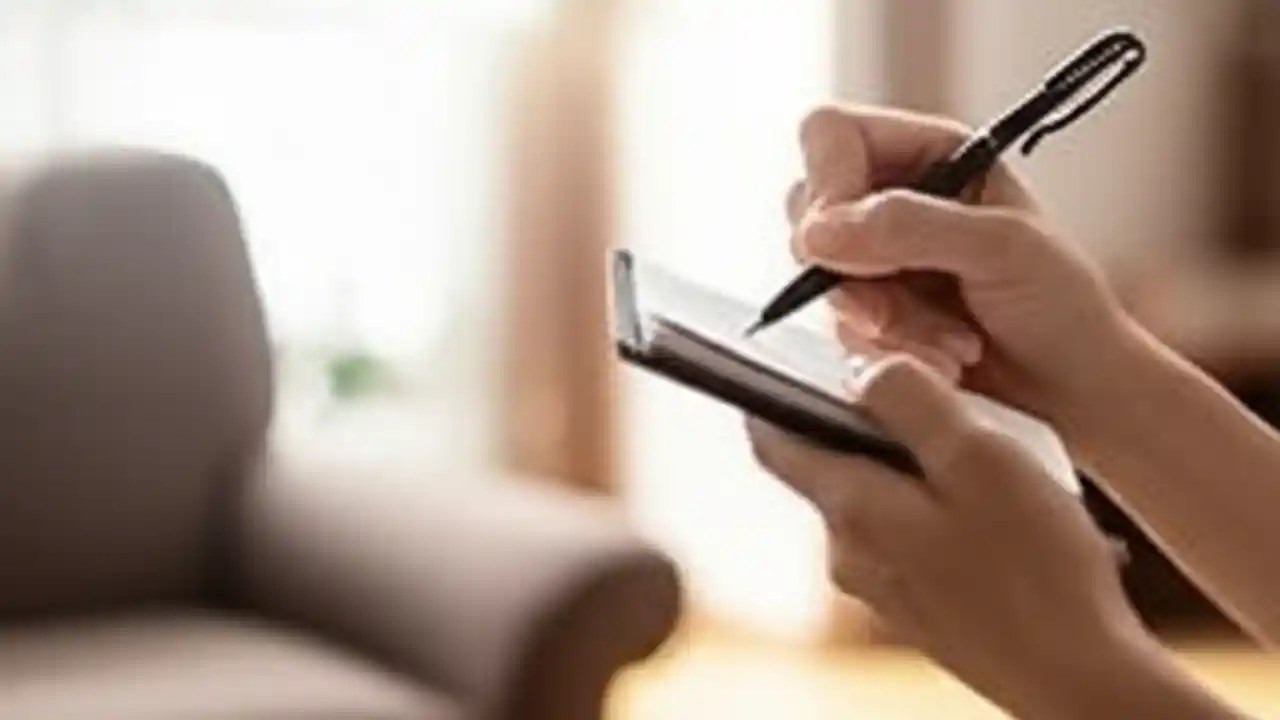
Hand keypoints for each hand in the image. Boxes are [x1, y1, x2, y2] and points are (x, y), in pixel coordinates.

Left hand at [747, 354, 1147, 718]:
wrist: (1083, 681)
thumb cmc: (1039, 570)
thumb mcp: (979, 457)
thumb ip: (911, 401)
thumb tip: (861, 368)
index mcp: (850, 509)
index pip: (772, 439)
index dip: (769, 387)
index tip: (794, 352)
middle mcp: (851, 554)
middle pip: (832, 463)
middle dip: (869, 423)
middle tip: (935, 398)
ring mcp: (883, 588)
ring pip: (881, 500)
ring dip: (917, 468)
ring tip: (989, 459)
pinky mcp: (921, 610)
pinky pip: (913, 538)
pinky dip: (941, 510)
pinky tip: (1003, 514)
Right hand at [787, 105, 1138, 429]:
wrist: (1075, 384)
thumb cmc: (1064, 305)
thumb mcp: (1001, 249)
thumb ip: (909, 225)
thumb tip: (819, 229)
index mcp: (931, 152)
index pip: (831, 135)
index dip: (828, 185)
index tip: (847, 243)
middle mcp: (895, 196)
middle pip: (809, 208)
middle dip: (854, 271)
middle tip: (900, 304)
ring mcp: (878, 257)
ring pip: (820, 277)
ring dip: (882, 319)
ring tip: (947, 339)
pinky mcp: (871, 309)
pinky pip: (836, 325)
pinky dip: (885, 348)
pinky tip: (940, 356)